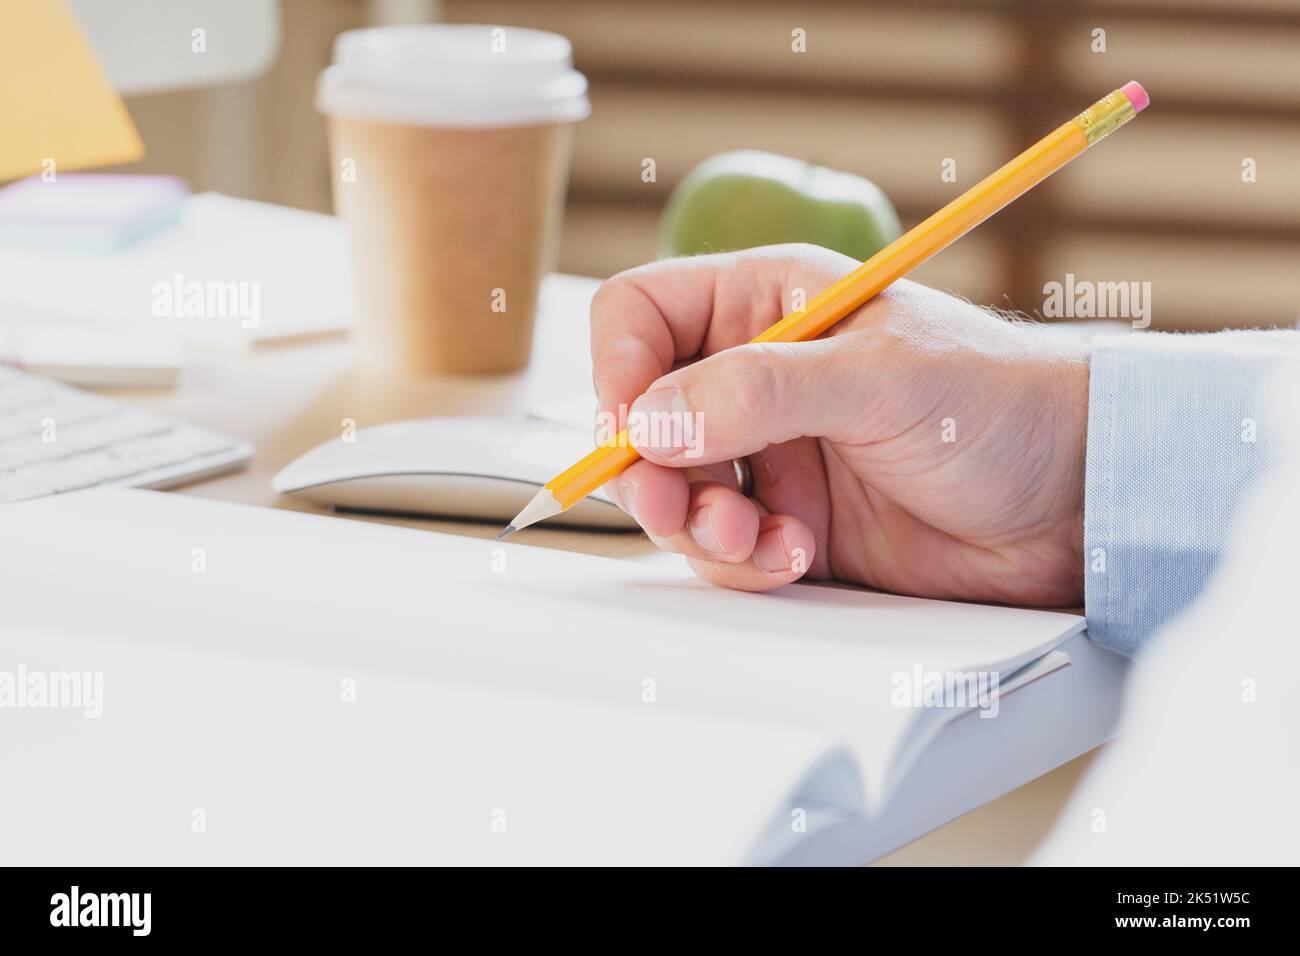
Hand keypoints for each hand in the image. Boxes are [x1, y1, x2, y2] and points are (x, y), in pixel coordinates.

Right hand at [590, 244, 1088, 606]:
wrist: (1075, 501)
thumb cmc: (1000, 401)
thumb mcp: (877, 377)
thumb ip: (757, 392)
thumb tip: (647, 421)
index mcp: (767, 305)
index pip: (642, 316)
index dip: (618, 367)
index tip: (629, 425)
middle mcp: (756, 380)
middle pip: (640, 418)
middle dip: (649, 469)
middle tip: (676, 503)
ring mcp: (770, 457)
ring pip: (673, 493)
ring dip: (698, 524)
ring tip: (759, 536)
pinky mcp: (789, 525)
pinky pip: (722, 550)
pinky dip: (744, 562)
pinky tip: (798, 554)